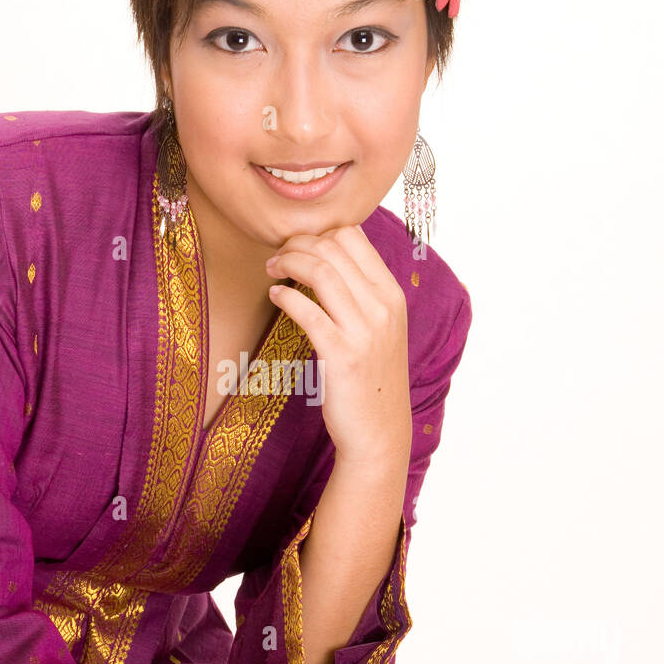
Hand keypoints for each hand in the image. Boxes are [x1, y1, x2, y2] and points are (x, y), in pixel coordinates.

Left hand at [265, 225, 410, 465]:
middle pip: (333, 247)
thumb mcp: (381, 329)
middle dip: (296, 243)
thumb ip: (361, 294)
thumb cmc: (372, 379)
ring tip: (271, 269)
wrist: (379, 432)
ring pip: (320, 271)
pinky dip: (286, 296)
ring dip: (287, 262)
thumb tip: (326, 259)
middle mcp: (383, 307)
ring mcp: (364, 331)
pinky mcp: (341, 355)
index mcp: (392, 295)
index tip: (298, 245)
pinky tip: (275, 296)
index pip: (354, 236)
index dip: (318, 231)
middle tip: (277, 256)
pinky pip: (307, 311)